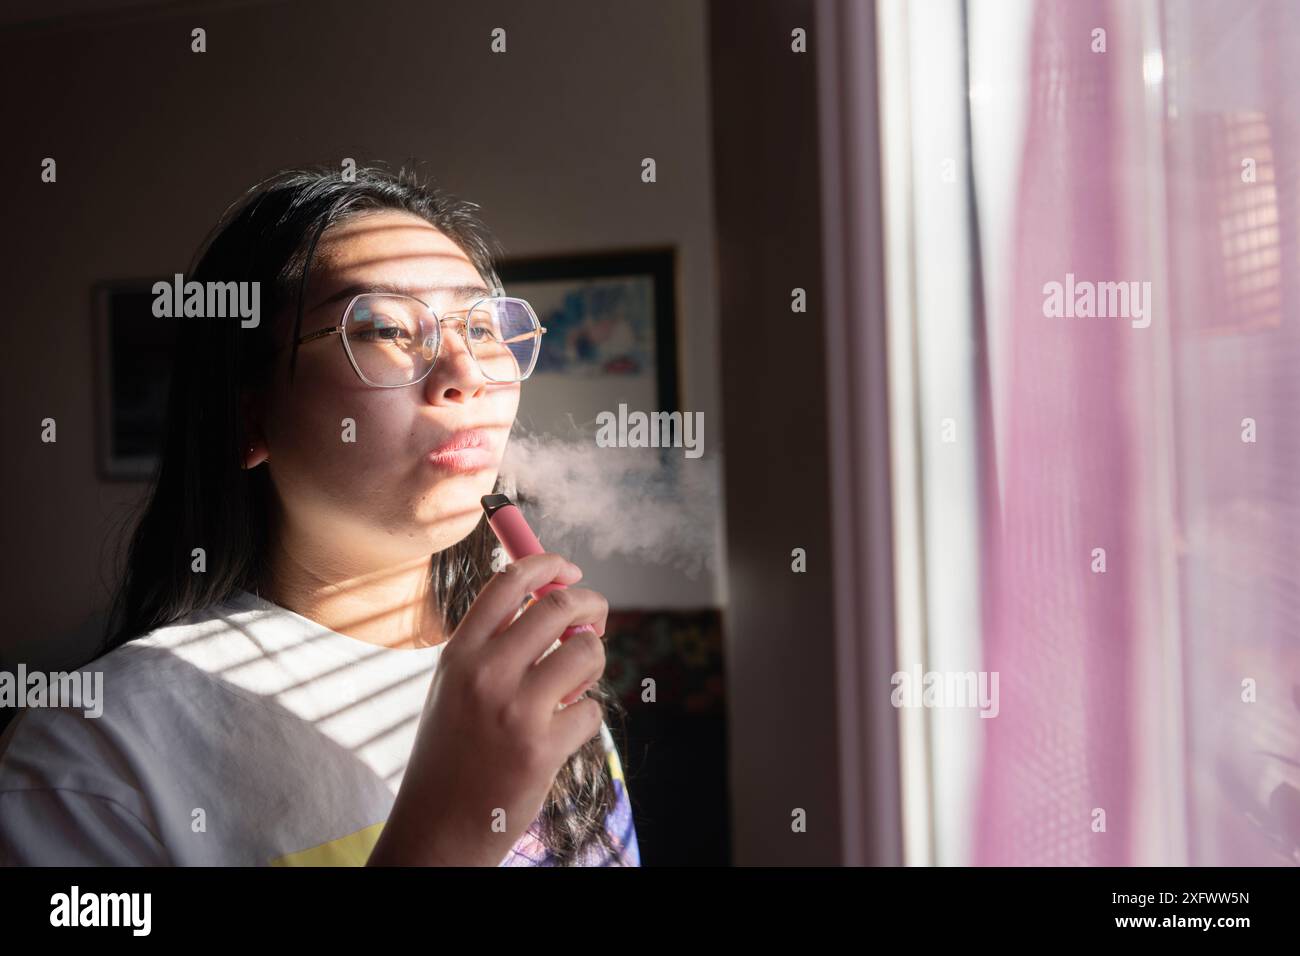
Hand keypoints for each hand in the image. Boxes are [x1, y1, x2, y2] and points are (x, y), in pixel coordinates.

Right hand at [368, 552, 609, 865]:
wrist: (438, 827)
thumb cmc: (452, 753)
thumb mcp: (453, 687)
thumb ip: (493, 645)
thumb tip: (554, 604)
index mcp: (459, 654)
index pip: (508, 582)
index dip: (546, 564)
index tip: (569, 569)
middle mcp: (485, 674)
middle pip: (557, 606)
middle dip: (590, 605)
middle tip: (597, 618)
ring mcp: (515, 710)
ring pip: (587, 652)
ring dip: (594, 661)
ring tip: (575, 683)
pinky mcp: (542, 748)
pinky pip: (591, 709)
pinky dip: (584, 717)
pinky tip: (560, 735)